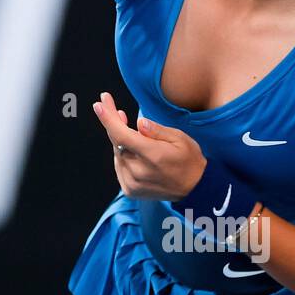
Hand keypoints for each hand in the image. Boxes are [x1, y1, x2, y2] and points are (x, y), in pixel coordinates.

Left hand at [92, 91, 206, 200]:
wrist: (196, 188)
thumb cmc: (189, 160)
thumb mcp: (179, 138)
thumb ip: (157, 130)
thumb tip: (140, 123)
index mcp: (152, 156)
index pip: (122, 135)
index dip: (108, 119)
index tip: (99, 105)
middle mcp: (139, 171)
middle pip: (117, 142)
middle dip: (113, 123)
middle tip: (112, 108)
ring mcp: (132, 183)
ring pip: (117, 153)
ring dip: (119, 138)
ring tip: (125, 123)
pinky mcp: (130, 189)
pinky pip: (119, 165)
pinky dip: (122, 153)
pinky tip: (130, 146)